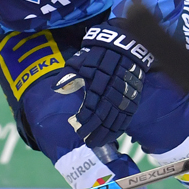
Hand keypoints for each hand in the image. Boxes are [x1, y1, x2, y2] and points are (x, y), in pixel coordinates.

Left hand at [62, 24, 153, 146]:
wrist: (126, 45)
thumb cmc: (98, 53)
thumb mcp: (81, 60)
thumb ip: (68, 75)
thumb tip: (54, 87)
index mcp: (98, 82)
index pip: (91, 106)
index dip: (84, 120)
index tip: (77, 128)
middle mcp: (112, 91)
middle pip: (103, 117)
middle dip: (94, 131)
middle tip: (86, 141)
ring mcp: (125, 96)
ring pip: (116, 120)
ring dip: (106, 133)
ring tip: (97, 143)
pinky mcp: (134, 98)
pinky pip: (127, 117)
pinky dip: (120, 128)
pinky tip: (112, 135)